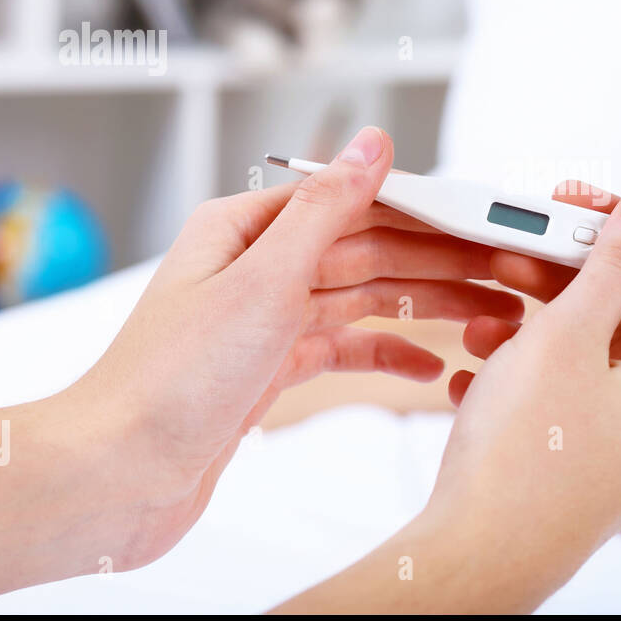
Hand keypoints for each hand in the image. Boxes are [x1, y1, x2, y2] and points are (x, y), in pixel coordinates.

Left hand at [71, 126, 522, 569]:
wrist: (115, 476)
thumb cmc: (169, 379)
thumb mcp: (262, 280)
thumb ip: (327, 210)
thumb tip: (371, 144)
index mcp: (246, 229)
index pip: (356, 205)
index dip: (426, 214)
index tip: (483, 224)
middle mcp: (256, 268)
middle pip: (367, 252)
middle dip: (439, 265)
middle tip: (505, 278)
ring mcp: (264, 321)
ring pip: (362, 302)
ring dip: (425, 310)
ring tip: (488, 321)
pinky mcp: (269, 371)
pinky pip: (343, 349)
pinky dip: (387, 356)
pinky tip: (430, 367)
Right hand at [419, 179, 620, 609]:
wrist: (472, 561)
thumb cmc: (521, 460)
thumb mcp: (568, 335)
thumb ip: (616, 260)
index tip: (582, 207)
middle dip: (568, 277)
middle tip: (517, 250)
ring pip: (587, 358)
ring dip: (534, 326)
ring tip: (481, 323)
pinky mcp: (580, 470)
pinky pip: (561, 401)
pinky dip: (522, 375)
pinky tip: (475, 375)